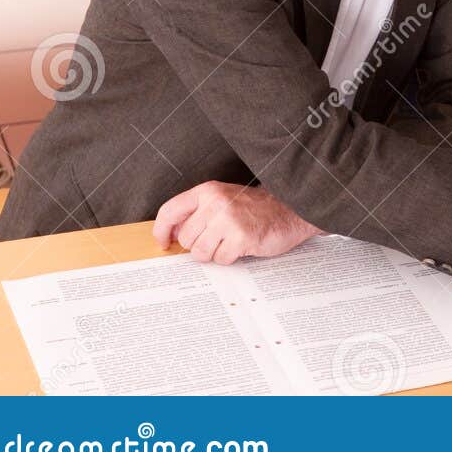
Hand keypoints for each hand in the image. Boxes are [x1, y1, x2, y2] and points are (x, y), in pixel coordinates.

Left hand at [153, 181, 320, 264]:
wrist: (289, 210)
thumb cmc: (254, 208)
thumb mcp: (222, 200)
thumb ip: (197, 212)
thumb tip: (171, 234)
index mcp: (208, 191)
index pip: (170, 210)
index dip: (161, 230)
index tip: (164, 242)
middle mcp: (215, 202)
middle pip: (185, 238)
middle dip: (198, 245)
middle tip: (217, 239)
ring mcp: (228, 219)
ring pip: (199, 252)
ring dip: (213, 253)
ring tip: (229, 242)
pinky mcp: (241, 237)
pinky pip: (220, 260)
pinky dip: (229, 258)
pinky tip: (241, 246)